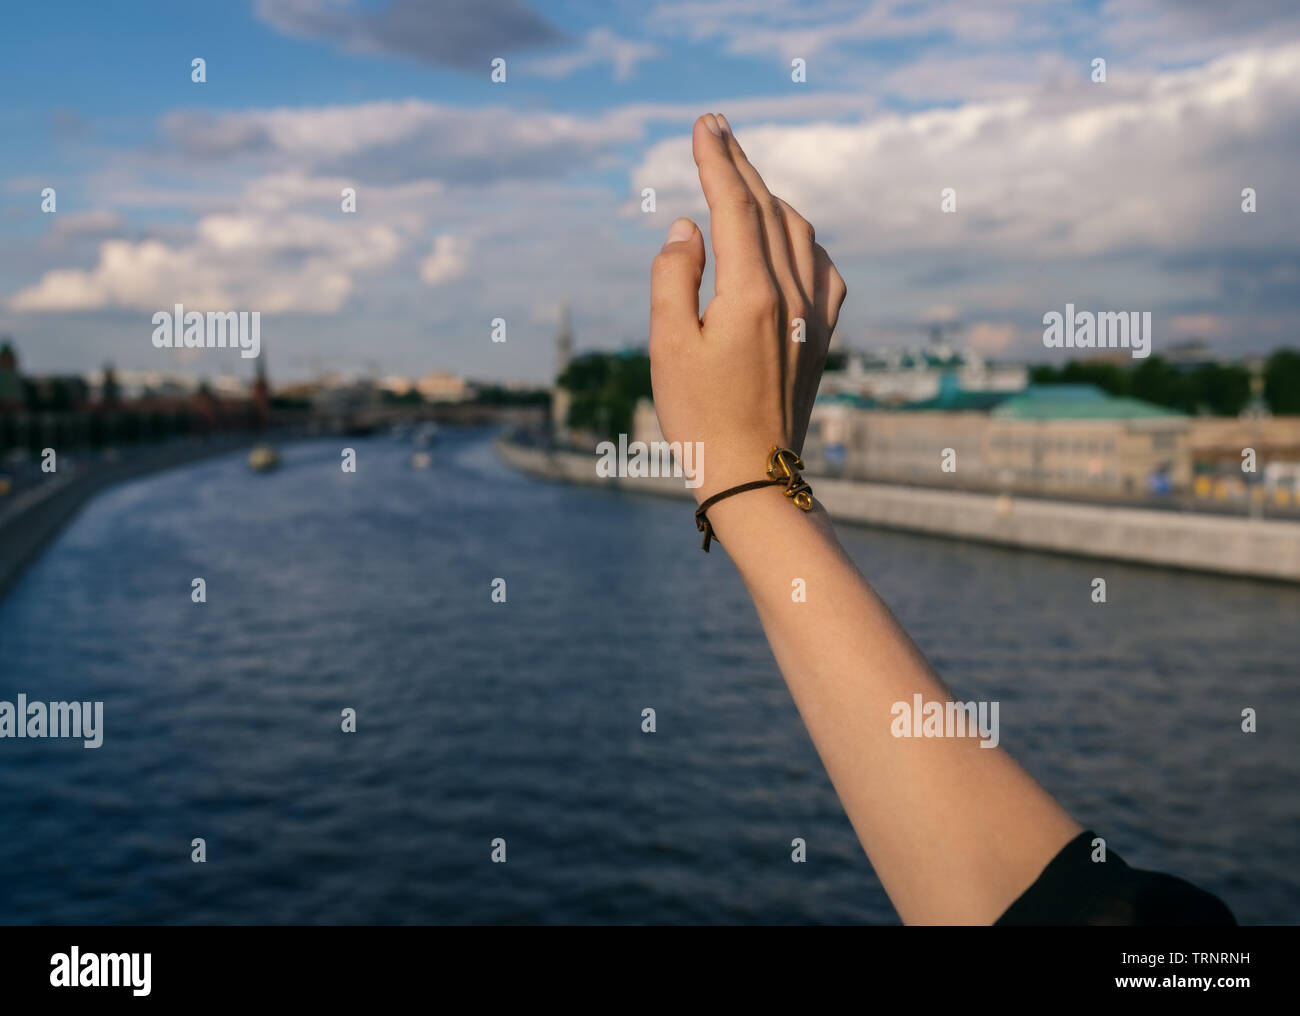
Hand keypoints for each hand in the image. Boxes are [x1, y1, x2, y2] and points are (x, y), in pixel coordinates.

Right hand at [649, 112, 846, 501]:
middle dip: (741, 164)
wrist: (753, 476)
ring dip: (769, 196)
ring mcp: (816, 315)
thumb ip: (673, 277)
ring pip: (800, 232)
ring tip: (741, 176)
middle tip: (717, 128)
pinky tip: (786, 237)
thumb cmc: (700, 418)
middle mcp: (794, 296)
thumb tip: (690, 226)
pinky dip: (800, 237)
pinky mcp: (825, 335)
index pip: (735, 206)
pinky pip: (823, 266)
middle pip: (769, 208)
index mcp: (753, 295)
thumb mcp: (667, 348)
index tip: (702, 125)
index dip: (716, 160)